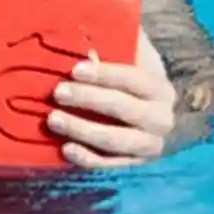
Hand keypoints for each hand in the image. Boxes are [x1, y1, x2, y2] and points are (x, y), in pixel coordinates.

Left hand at [45, 48, 177, 168]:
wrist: (146, 114)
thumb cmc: (126, 76)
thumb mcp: (126, 57)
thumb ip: (112, 47)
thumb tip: (86, 51)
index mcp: (160, 88)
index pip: (133, 79)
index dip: (104, 74)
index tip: (75, 69)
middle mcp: (161, 119)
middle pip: (123, 109)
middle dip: (88, 99)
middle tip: (57, 92)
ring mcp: (149, 146)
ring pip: (115, 140)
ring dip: (82, 130)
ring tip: (53, 119)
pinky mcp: (133, 165)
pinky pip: (109, 165)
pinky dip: (87, 159)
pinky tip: (65, 148)